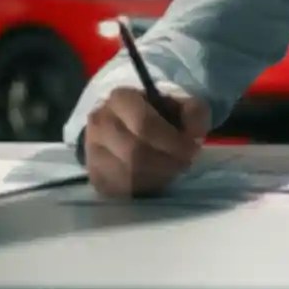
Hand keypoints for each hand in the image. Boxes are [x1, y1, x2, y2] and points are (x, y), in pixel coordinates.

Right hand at [84, 86, 210, 197]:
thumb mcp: (179, 105)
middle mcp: (100, 122)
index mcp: (121, 98)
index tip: (191, 149)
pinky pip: (121, 190)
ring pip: (128, 174)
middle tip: (183, 164)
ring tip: (171, 170)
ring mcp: (93, 150)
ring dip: (157, 177)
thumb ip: (193, 113)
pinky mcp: (95, 175)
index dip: (172, 141)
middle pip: (136, 153)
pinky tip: (156, 179)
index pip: (144, 124)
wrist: (123, 126)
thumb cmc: (156, 114)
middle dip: (167, 163)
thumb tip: (194, 135)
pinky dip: (144, 188)